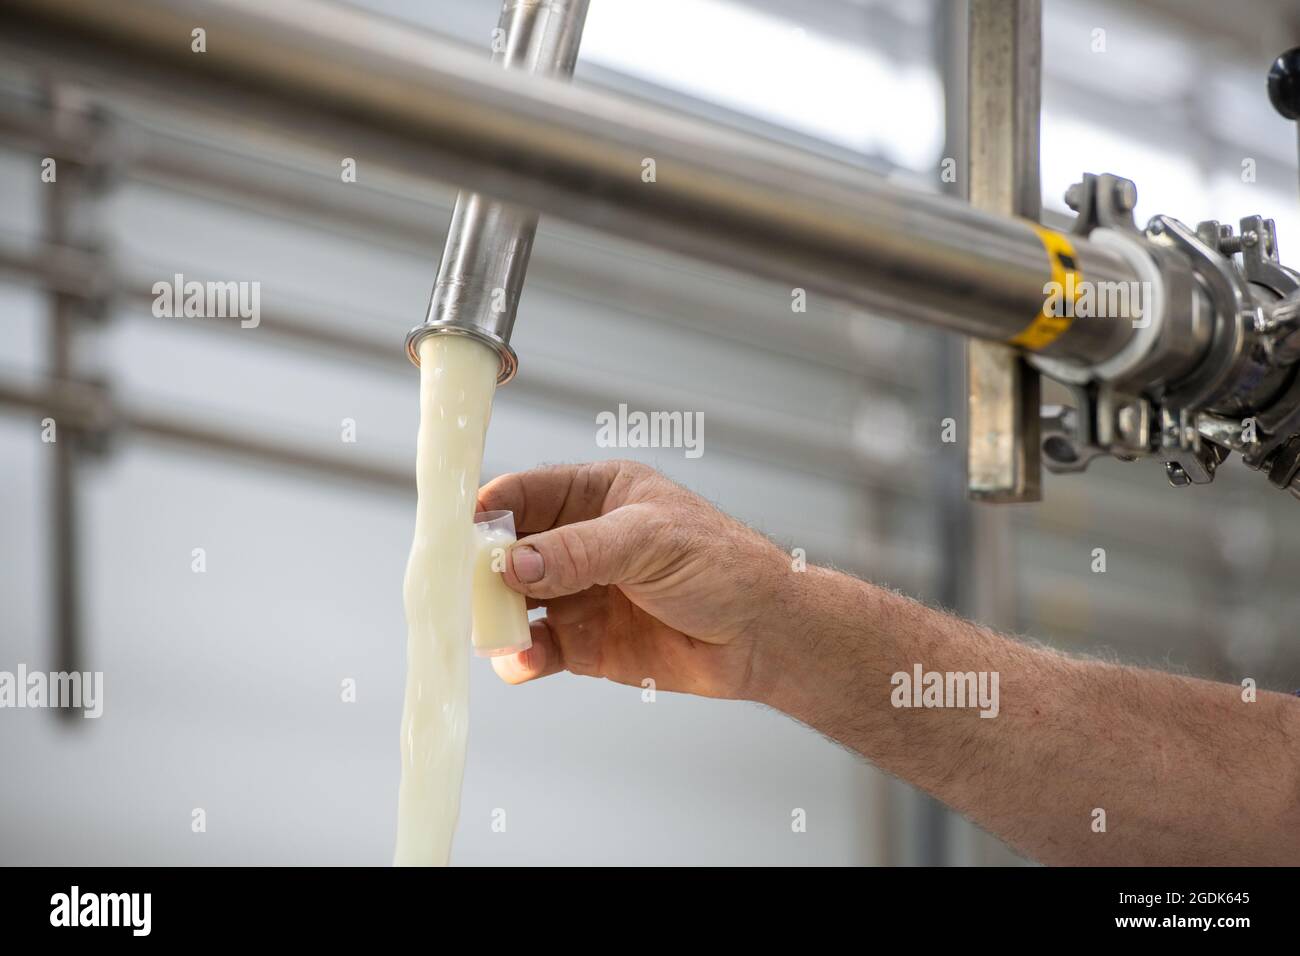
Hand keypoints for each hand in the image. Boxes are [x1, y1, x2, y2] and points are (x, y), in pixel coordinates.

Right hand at [476, 460, 791, 699]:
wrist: (764, 636)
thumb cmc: (724, 566)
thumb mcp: (650, 541)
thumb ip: (580, 551)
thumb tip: (514, 562)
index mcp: (597, 495)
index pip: (526, 493)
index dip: (489, 508)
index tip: (458, 528)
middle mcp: (579, 542)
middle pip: (508, 550)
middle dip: (483, 569)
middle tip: (467, 588)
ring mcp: (579, 594)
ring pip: (514, 602)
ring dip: (497, 616)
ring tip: (496, 630)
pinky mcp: (585, 643)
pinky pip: (536, 648)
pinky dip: (521, 656)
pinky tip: (524, 659)